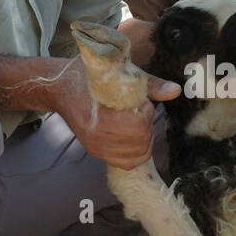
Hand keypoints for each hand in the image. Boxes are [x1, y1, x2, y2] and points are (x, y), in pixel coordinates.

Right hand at [56, 57, 179, 168]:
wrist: (59, 88)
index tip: (139, 101)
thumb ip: (149, 84)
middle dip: (146, 125)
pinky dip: (136, 150)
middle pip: (141, 142)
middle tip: (137, 110)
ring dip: (143, 138)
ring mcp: (96, 147)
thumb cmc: (88, 76)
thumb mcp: (119, 72)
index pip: (138, 127)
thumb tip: (175, 90)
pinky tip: (131, 133)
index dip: (146, 112)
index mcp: (99, 117)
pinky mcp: (96, 152)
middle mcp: (96, 137)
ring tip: (134, 121)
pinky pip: (127, 162)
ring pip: (137, 156)